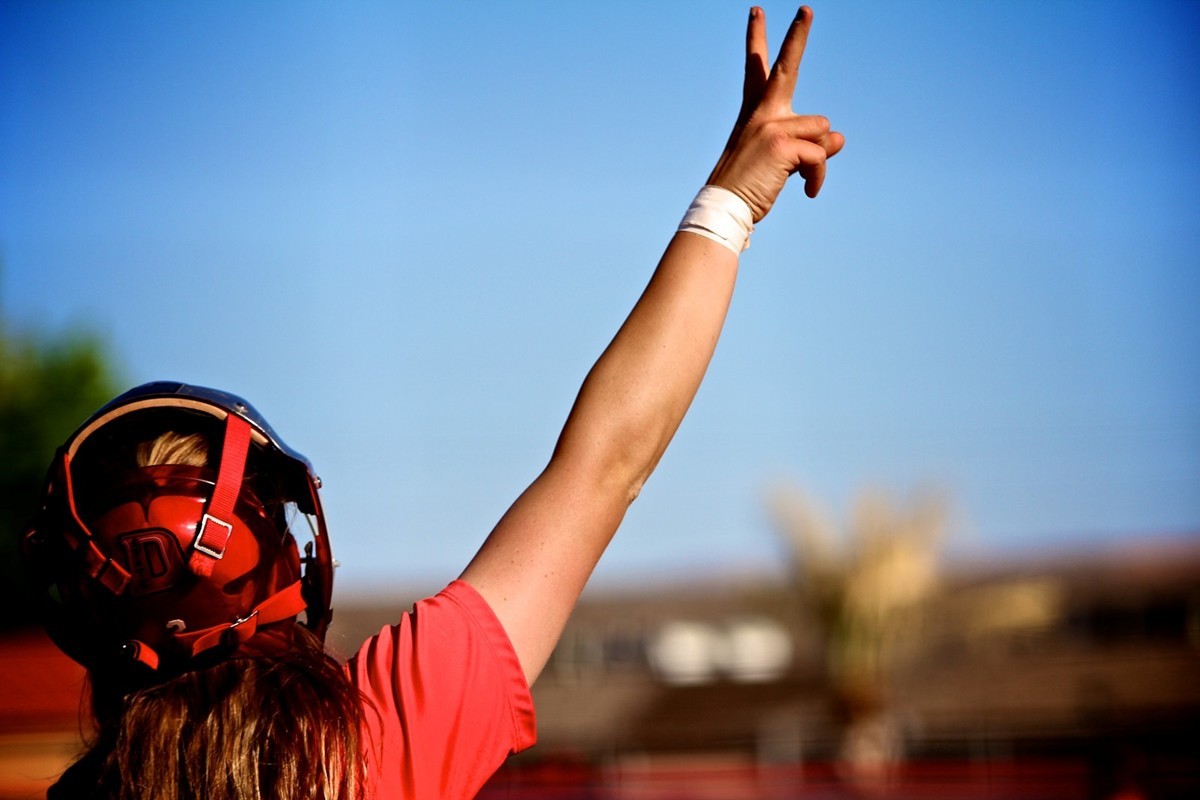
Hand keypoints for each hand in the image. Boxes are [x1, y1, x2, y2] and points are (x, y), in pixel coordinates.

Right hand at [707, 6, 843, 221]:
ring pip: (821, 131)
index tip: (757, 11)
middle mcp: (762, 112)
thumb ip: (809, 144)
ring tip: (798, 178)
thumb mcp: (781, 160)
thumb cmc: (749, 186)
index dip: (758, 39)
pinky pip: (821, 156)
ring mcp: (771, 125)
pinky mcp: (782, 144)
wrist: (726, 207)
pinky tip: (807, 191)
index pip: (757, 69)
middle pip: (787, 67)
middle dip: (797, 35)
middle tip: (806, 8)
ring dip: (818, 159)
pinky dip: (818, 177)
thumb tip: (839, 138)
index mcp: (755, 112)